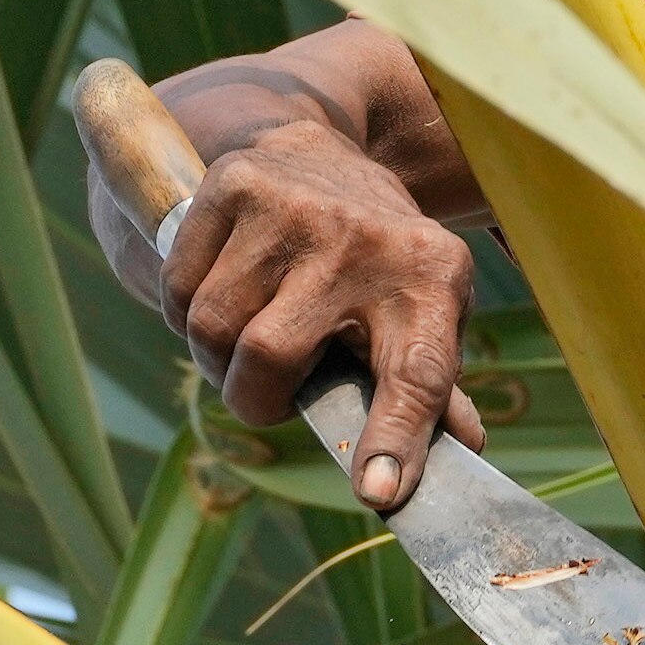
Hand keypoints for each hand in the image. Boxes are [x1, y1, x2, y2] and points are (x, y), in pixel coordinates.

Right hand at [91, 112, 482, 507]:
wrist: (323, 152)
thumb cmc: (380, 263)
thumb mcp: (424, 311)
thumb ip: (436, 389)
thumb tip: (466, 456)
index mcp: (432, 280)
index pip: (419, 374)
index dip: (396, 437)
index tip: (375, 492)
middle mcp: (365, 240)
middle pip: (273, 355)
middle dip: (258, 400)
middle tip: (269, 398)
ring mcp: (294, 207)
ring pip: (214, 329)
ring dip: (217, 363)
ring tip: (245, 351)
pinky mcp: (234, 186)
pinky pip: (178, 290)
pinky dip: (184, 318)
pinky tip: (221, 303)